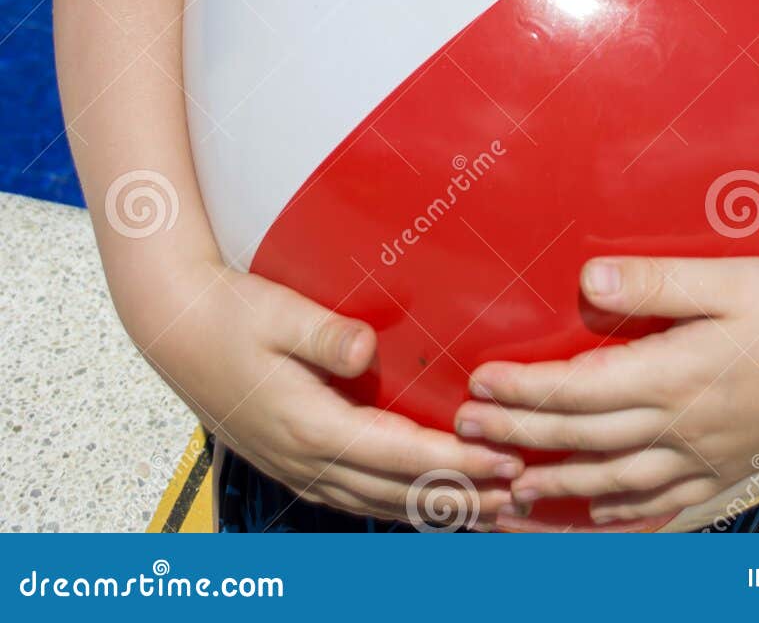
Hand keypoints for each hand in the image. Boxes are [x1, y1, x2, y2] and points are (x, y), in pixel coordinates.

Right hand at [142, 261, 524, 527]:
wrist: (175, 330)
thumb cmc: (230, 314)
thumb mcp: (278, 313)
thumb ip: (324, 333)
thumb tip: (367, 347)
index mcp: (310, 425)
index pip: (400, 456)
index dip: (456, 464)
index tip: (503, 461)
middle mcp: (307, 460)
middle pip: (398, 494)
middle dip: (462, 497)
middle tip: (519, 494)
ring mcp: (299, 469)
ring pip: (380, 504)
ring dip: (438, 508)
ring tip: (491, 508)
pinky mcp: (296, 464)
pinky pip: (359, 497)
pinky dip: (402, 503)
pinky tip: (431, 501)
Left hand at [455, 255, 758, 527]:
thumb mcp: (727, 278)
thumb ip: (655, 281)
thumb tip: (589, 281)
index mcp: (676, 375)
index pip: (579, 391)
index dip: (523, 391)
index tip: (479, 382)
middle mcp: (685, 427)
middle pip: (584, 440)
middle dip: (519, 437)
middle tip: (467, 433)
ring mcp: (708, 458)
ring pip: (615, 486)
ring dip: (557, 488)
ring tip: (510, 491)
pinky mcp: (730, 472)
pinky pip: (666, 509)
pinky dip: (623, 518)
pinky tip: (599, 516)